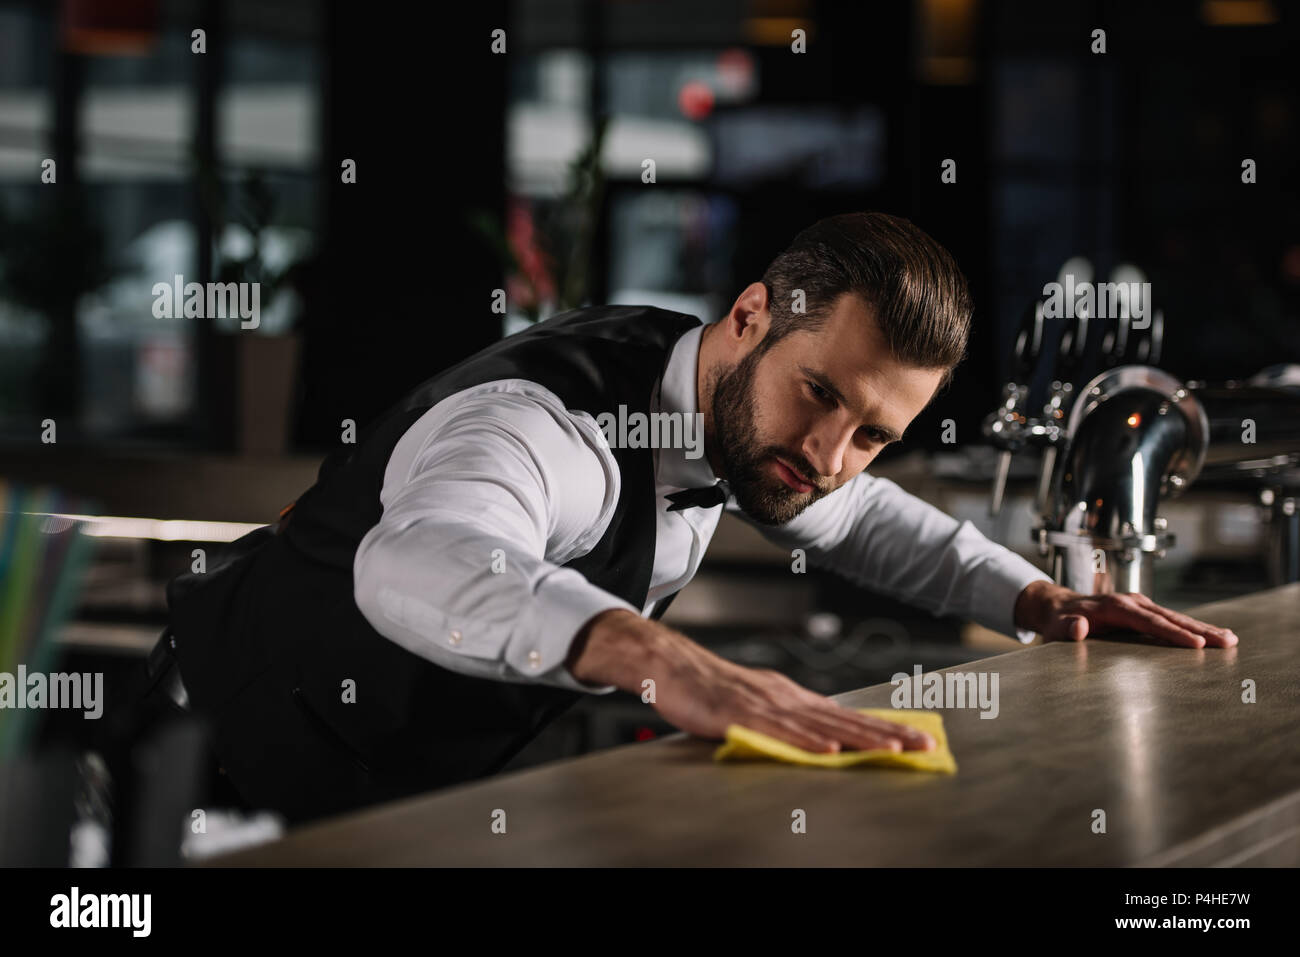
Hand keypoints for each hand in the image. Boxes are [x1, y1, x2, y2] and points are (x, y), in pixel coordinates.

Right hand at [569, 609, 934, 753]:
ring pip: (821, 726)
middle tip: (927, 746)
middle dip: (888, 735)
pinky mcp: (739, 715)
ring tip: (895, 751)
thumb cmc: (708, 691)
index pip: (846, 716)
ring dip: (860, 739)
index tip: (920, 740)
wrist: (668, 666)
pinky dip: (806, 742)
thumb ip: (787, 722)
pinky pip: (778, 733)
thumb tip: (821, 740)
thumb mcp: (757, 706)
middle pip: (844, 719)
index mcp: (792, 697)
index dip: (884, 729)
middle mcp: (786, 697)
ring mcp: (764, 705)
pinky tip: (829, 752)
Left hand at [1014, 580, 1238, 648]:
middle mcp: (1132, 602)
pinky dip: (1192, 627)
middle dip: (1201, 630)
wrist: (1058, 606)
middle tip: (1229, 642)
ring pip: (1175, 617)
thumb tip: (1078, 628)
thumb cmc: (1059, 621)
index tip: (1197, 644)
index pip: (1150, 622)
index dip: (1174, 633)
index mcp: (1116, 607)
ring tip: (1230, 639)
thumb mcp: (1058, 627)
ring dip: (1203, 628)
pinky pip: (1170, 620)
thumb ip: (1068, 629)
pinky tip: (1211, 637)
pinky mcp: (1143, 610)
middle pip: (1171, 617)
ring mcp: (1139, 605)